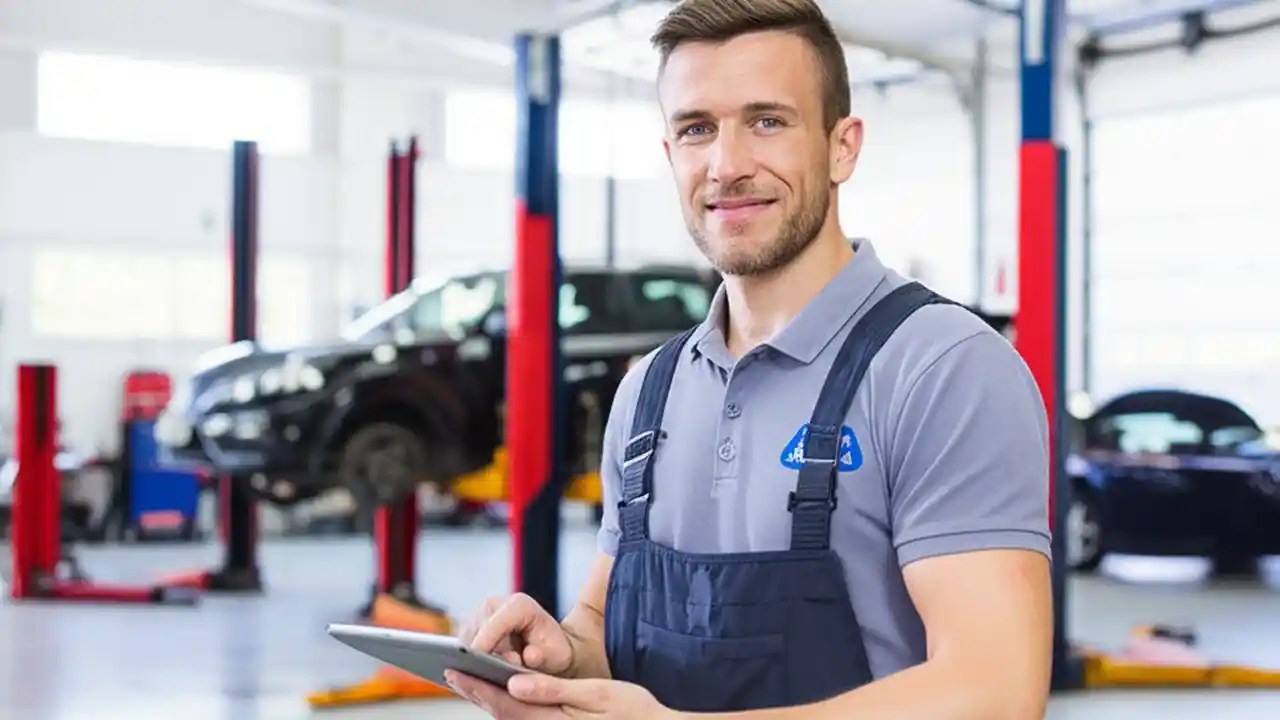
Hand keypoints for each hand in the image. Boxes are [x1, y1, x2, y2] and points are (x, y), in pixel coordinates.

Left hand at [445, 669, 678, 719]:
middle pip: (501, 713)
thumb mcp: (597, 695)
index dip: (477, 686)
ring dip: (487, 700)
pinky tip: (499, 694)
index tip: (454, 670)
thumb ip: (553, 690)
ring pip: (510, 719)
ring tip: (466, 679)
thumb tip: (515, 684)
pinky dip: (506, 707)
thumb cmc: (632, 711)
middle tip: (449, 672)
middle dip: (475, 692)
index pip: (505, 703)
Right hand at [459, 593, 575, 675]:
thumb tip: (526, 656)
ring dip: (471, 661)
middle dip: (479, 656)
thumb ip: (541, 656)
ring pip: (464, 640)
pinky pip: (461, 647)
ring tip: (483, 679)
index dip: (486, 642)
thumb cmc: (552, 652)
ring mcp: (479, 616)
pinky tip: (474, 677)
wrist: (547, 651)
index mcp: (519, 605)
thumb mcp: (554, 656)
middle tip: (487, 678)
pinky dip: (467, 662)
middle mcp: (495, 605)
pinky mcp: (469, 630)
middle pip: (475, 632)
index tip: (478, 662)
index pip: (496, 623)